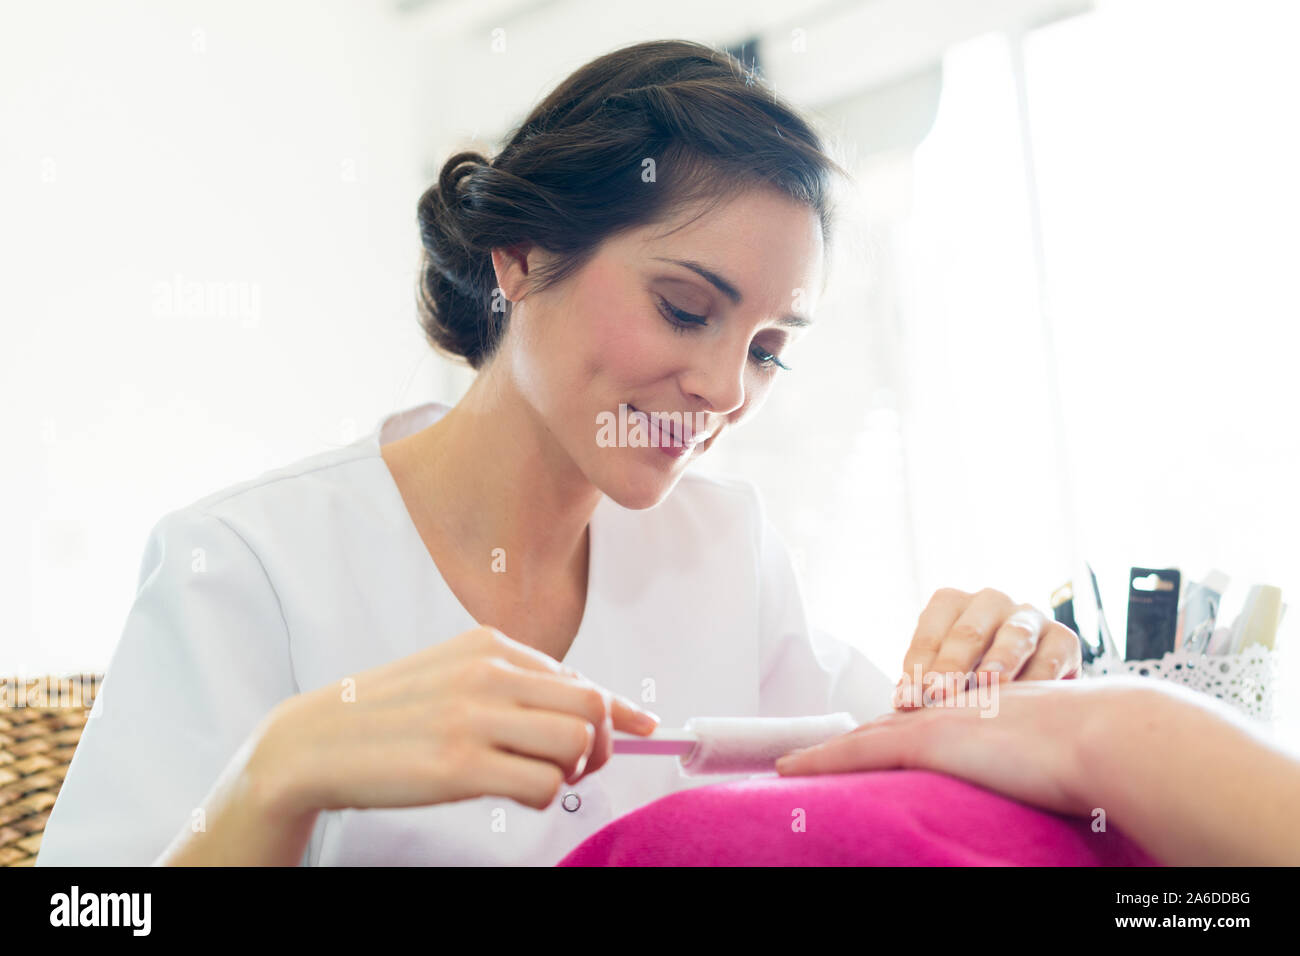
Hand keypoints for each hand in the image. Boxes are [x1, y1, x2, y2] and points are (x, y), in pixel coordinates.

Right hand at [253, 625, 659, 818]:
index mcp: (489, 646)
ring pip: (577, 744)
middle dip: (601, 744)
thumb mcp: (453, 676)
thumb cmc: (391, 715)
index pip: (579, 677)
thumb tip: (587, 709)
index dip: (618, 709)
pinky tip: (514, 793)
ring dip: (571, 773)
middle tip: (577, 767)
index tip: (643, 727)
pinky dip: (543, 796)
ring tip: (540, 780)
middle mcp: (488, 673)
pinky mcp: (459, 765)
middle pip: (591, 706)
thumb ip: (514, 685)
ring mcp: (473, 717)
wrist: (316, 742)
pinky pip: (543, 784)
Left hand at [776, 677, 1159, 816]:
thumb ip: (1046, 764)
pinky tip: (790, 769)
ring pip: (864, 738)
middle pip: (886, 727)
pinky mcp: (926, 740)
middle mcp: (953, 713)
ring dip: (825, 752)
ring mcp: (937, 724)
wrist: (1107, 736)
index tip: (867, 748)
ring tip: (790, 765)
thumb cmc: (1102, 752)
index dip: (892, 735)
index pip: (925, 725)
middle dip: (849, 742)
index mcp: (983, 717)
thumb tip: (1058, 787)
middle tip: (809, 759)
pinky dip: (820, 760)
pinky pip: (857, 753)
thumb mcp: (1066, 754)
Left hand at [893, 587, 1080, 708]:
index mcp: (951, 603)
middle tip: (937, 697)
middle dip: (951, 667)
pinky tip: (1026, 703)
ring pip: (1013, 636)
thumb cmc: (973, 676)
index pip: (930, 634)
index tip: (906, 703)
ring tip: (985, 687)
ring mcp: (1029, 617)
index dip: (916, 669)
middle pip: (968, 632)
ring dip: (997, 664)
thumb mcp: (945, 673)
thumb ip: (924, 684)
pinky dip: (1037, 679)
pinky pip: (1050, 657)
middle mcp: (989, 602)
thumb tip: (902, 706)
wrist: (1033, 682)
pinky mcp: (1064, 638)